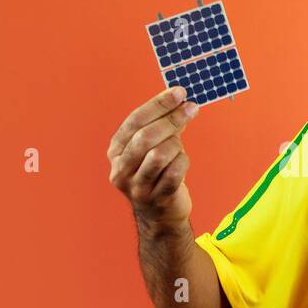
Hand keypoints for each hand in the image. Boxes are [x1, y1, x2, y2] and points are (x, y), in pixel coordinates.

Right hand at [109, 86, 199, 230]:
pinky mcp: (156, 200)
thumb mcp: (156, 146)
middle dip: (171, 119)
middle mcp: (120, 169)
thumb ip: (164, 124)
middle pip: (145, 137)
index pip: (135, 121)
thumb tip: (181, 99)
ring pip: (159, 155)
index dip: (158, 104)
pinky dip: (183, 163)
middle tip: (191, 109)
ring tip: (180, 147)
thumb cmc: (158, 173)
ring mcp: (136, 187)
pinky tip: (183, 162)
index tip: (179, 92)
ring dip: (176, 145)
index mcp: (116, 151)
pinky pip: (174, 173)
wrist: (161, 215)